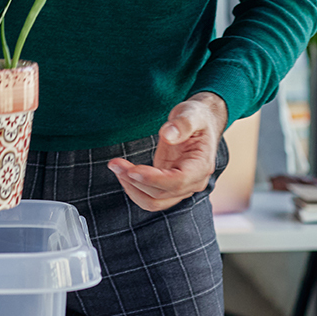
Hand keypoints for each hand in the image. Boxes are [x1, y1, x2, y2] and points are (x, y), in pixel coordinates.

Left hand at [108, 93, 227, 212]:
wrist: (199, 123)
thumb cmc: (196, 117)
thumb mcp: (192, 113)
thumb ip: (182, 123)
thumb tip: (168, 134)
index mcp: (201, 166)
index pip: (178, 181)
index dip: (154, 179)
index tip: (132, 170)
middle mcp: (193, 182)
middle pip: (162, 193)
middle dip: (135, 181)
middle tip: (115, 163)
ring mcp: (181, 187)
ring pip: (154, 202)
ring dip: (132, 188)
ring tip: (117, 167)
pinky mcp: (168, 186)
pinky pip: (150, 197)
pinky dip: (134, 188)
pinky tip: (123, 173)